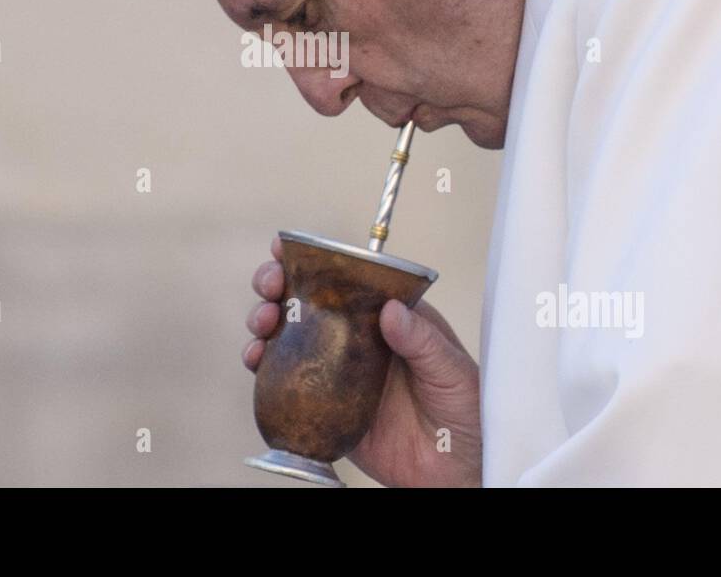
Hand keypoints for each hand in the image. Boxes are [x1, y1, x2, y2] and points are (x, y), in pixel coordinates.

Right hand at [244, 235, 481, 486]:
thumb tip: (391, 310)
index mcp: (388, 320)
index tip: (286, 248)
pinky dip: (263, 367)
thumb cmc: (464, 413)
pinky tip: (256, 360)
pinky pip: (285, 382)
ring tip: (260, 324)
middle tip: (270, 286)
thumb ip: (423, 341)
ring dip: (265, 322)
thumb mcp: (452, 371)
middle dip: (279, 286)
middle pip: (308, 302)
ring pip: (289, 336)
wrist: (454, 472)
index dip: (314, 261)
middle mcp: (357, 340)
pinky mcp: (324, 405)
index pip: (348, 281)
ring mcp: (337, 371)